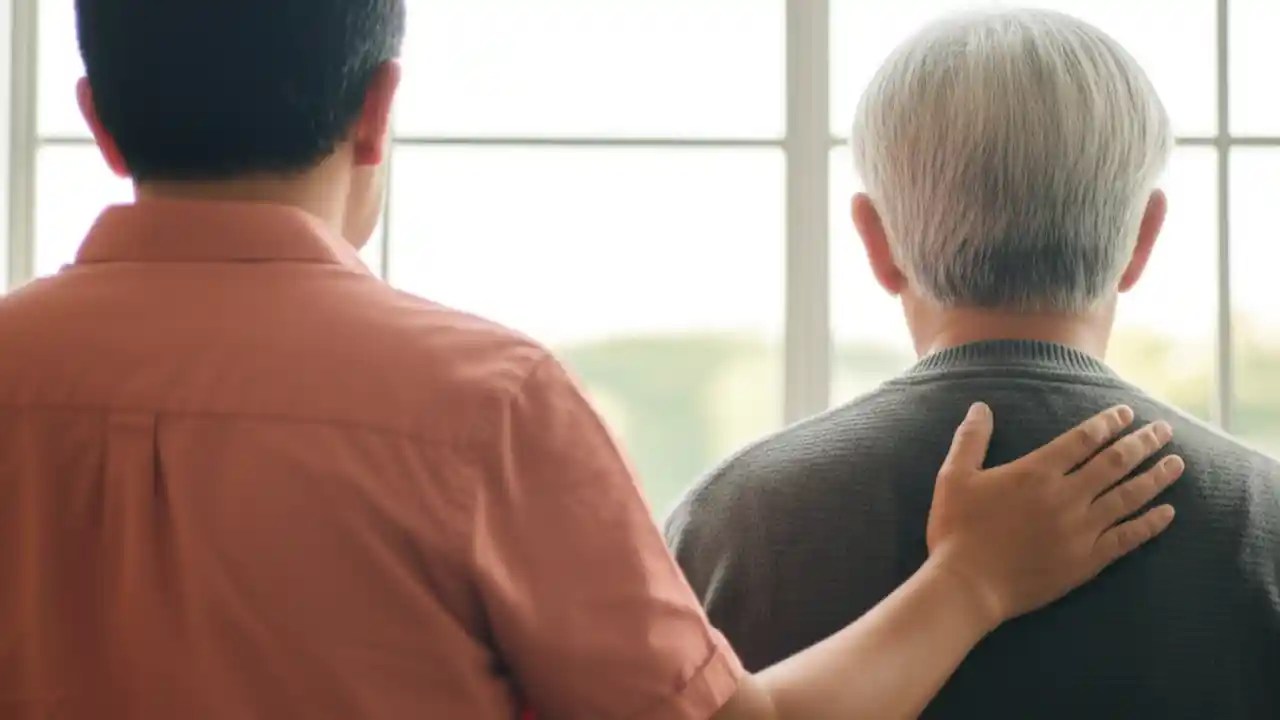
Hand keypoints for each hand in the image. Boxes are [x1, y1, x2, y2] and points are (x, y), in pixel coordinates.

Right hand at [926, 403, 1182, 628]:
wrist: (967, 585)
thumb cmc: (956, 530)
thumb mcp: (954, 477)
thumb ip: (971, 439)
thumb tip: (981, 407)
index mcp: (1036, 472)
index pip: (1083, 439)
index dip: (1108, 423)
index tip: (1127, 413)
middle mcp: (1066, 496)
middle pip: (1115, 462)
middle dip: (1143, 442)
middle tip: (1164, 429)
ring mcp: (1081, 530)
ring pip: (1129, 496)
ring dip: (1156, 477)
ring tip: (1176, 462)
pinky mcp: (1087, 561)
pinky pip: (1128, 538)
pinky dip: (1151, 523)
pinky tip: (1168, 513)